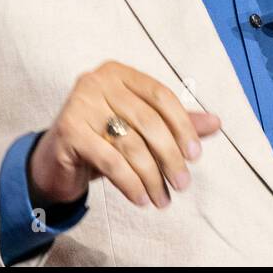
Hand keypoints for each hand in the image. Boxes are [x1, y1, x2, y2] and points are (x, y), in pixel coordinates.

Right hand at [28, 60, 221, 209]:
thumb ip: (174, 122)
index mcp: (119, 73)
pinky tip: (141, 198)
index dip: (183, 125)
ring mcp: (80, 103)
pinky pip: (110, 161)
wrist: (56, 160)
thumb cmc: (103, 138)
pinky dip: (130, 183)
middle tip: (183, 183)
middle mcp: (97, 81)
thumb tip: (216, 123)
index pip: (161, 95)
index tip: (196, 155)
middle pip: (148, 120)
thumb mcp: (139, 128)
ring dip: (152, 177)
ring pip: (130, 144)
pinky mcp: (69, 130)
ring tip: (162, 199)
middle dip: (170, 156)